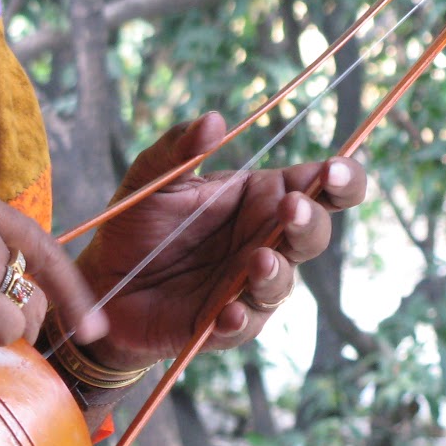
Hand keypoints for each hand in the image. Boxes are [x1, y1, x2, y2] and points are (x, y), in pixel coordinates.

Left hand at [77, 113, 366, 369]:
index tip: (336, 171)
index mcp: (259, 198)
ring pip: (281, 281)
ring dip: (275, 272)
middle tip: (292, 209)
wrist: (103, 280)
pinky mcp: (224, 324)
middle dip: (309, 222)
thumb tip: (214, 121)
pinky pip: (242, 325)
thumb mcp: (151, 177)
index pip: (317, 186)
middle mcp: (265, 241)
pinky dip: (238, 319)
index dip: (342, 178)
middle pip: (312, 233)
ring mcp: (248, 284)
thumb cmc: (138, 221)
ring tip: (258, 259)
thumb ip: (179, 149)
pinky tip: (229, 312)